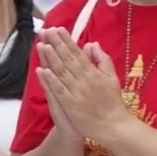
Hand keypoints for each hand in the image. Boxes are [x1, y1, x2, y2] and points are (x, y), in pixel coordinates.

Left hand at [36, 28, 128, 142]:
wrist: (114, 126)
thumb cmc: (112, 102)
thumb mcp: (112, 78)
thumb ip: (102, 60)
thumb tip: (92, 44)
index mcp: (94, 72)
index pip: (78, 53)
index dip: (67, 41)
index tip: (58, 29)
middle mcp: (85, 79)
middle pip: (68, 59)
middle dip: (56, 44)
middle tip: (46, 30)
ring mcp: (77, 92)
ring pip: (62, 72)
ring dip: (51, 58)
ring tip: (42, 45)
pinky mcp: (71, 105)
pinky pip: (60, 90)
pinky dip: (51, 80)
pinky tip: (43, 70)